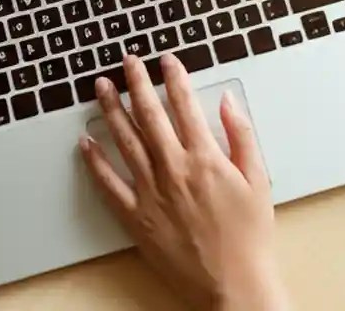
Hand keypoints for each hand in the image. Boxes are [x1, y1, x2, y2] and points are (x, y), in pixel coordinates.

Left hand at [79, 55, 286, 310]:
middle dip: (137, 82)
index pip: (185, 105)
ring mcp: (152, 193)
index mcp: (206, 158)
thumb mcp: (259, 179)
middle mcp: (174, 169)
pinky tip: (85, 142)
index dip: (174, 78)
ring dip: (112, 111)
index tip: (165, 59)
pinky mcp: (137, 217)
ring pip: (126, 141)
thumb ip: (242, 136)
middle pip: (150, 115)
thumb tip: (228, 102)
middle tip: (127, 61)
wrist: (234, 284)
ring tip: (101, 88)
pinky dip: (95, 162)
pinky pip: (109, 184)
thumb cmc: (250, 236)